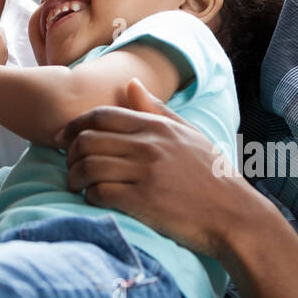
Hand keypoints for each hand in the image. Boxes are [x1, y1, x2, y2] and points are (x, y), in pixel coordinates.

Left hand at [56, 77, 253, 260]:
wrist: (235, 215)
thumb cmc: (212, 175)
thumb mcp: (188, 134)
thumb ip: (156, 108)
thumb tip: (130, 82)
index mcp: (157, 127)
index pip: (101, 115)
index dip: (74, 125)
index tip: (62, 138)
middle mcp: (148, 146)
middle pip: (88, 140)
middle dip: (69, 152)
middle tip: (68, 164)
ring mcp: (145, 173)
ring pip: (88, 166)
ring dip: (74, 176)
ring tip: (76, 183)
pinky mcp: (143, 202)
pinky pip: (99, 193)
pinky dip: (89, 196)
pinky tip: (93, 198)